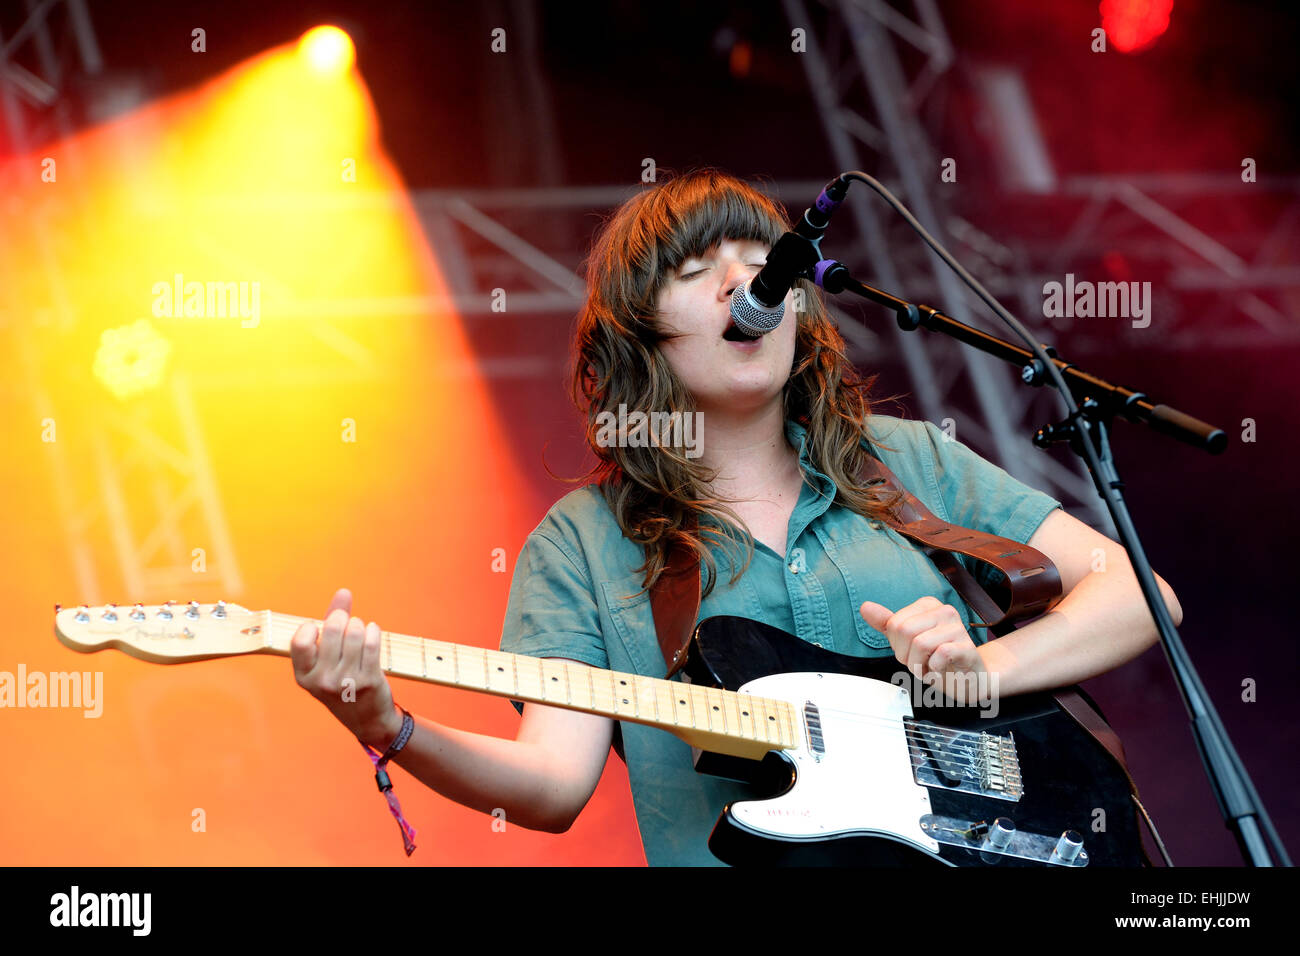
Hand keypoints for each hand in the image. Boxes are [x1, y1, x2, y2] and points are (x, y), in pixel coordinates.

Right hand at [290, 588, 401, 748]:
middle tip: (346, 621)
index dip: (310, 627)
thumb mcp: (326, 661)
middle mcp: (322, 680)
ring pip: (354, 632)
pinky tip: (371, 631)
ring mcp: (346, 681)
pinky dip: (373, 631)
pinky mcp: (369, 680)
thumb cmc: (342, 682)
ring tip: (359, 629)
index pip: (300, 641)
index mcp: (304, 676)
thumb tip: (344, 592)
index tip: (317, 627)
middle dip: (342, 617)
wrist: (367, 719)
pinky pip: (371, 642)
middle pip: (332, 629)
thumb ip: (329, 624)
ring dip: (359, 624)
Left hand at [859, 596, 988, 702]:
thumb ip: (886, 623)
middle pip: (905, 631)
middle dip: (906, 655)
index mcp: (928, 605)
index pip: (894, 623)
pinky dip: (934, 669)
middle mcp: (944, 611)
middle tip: (920, 662)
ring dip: (919, 665)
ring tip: (930, 666)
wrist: (967, 679)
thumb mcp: (907, 640)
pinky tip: (940, 669)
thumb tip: (865, 607)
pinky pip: (940, 655)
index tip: (911, 651)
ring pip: (920, 644)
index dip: (897, 645)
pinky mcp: (967, 648)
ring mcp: (958, 628)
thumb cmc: (937, 658)